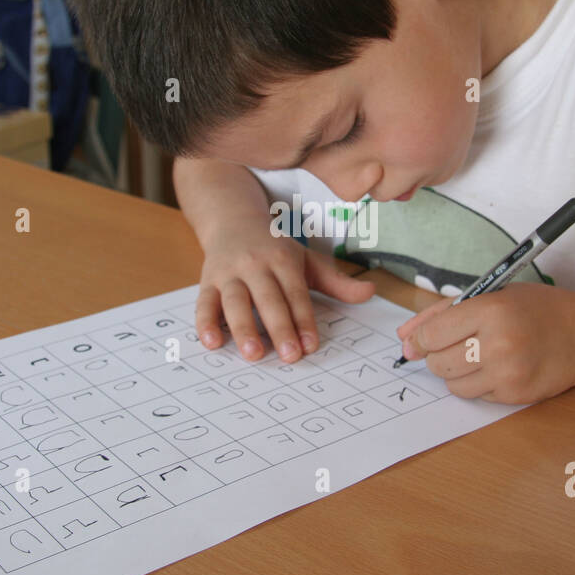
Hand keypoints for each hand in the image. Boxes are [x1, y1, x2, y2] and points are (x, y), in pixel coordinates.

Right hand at [195, 220, 374, 362]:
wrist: (232, 219)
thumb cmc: (274, 247)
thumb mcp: (306, 259)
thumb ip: (336, 281)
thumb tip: (370, 293)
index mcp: (283, 258)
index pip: (296, 293)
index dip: (304, 319)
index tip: (311, 344)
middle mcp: (255, 264)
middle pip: (268, 298)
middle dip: (279, 327)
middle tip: (289, 356)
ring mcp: (229, 273)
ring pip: (235, 301)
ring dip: (243, 328)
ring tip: (253, 353)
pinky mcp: (207, 281)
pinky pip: (204, 302)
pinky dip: (205, 322)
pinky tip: (212, 342)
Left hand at [394, 282, 574, 404]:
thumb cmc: (534, 309)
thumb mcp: (491, 294)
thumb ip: (442, 313)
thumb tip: (403, 339)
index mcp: (490, 310)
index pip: (431, 335)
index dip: (422, 338)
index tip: (427, 338)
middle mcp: (498, 343)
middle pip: (437, 362)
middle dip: (438, 355)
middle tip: (458, 345)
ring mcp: (508, 373)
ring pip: (452, 384)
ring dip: (456, 372)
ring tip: (478, 356)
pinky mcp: (515, 395)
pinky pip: (476, 395)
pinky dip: (478, 384)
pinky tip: (498, 368)